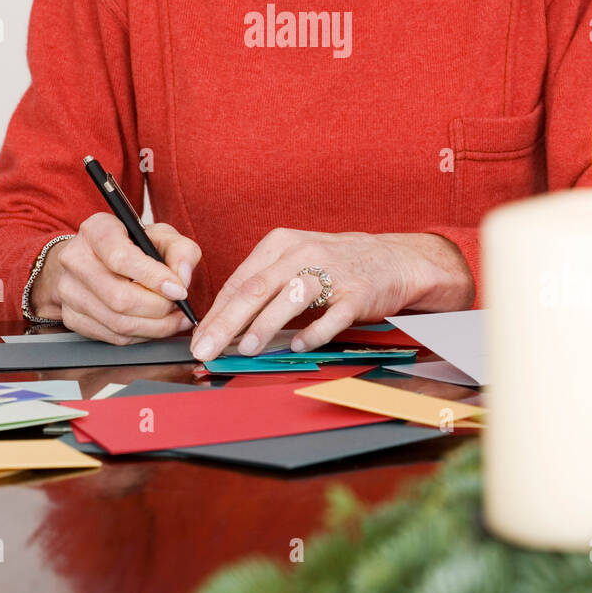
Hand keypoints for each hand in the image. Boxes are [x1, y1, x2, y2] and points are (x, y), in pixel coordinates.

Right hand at [47, 213, 201, 344]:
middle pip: (120, 297)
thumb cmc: (131, 245)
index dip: (154, 278)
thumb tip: (182, 278)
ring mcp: (69, 291)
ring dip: (155, 327)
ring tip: (175, 318)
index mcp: (96, 230)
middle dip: (159, 308)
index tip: (179, 290)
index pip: (121, 259)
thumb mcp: (160, 235)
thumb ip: (180, 250)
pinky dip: (142, 336)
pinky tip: (156, 325)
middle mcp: (75, 259)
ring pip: (118, 323)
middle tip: (179, 306)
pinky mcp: (71, 317)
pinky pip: (113, 337)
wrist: (94, 258)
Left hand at [189, 228, 472, 360]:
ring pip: (290, 299)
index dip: (216, 312)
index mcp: (281, 244)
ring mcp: (331, 272)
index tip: (198, 337)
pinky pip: (331, 315)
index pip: (240, 281)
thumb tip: (224, 321)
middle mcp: (303, 253)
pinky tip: (299, 346)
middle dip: (226, 322)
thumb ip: (263, 286)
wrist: (393, 259)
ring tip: (245, 348)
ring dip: (265, 325)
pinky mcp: (357, 293)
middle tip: (206, 348)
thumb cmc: (336, 264)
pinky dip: (314, 332)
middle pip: (256, 289)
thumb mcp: (295, 261)